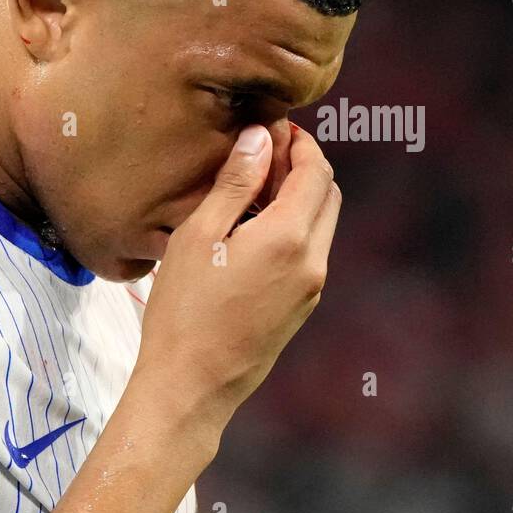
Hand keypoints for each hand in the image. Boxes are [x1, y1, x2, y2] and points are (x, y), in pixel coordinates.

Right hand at [137, 122, 340, 432]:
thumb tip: (262, 137)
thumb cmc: (184, 310)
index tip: (272, 128)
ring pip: (322, 224)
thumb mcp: (200, 234)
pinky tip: (253, 228)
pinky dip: (294, 227)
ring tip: (252, 188)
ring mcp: (312, 288)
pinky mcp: (302, 307)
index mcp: (291, 237)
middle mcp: (313, 262)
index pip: (315, 170)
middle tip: (262, 153)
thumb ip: (236, 182)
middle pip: (327, 194)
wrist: (192, 385)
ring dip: (299, 197)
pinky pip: (310, 252)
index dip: (299, 142)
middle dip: (303, 166)